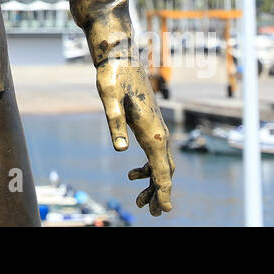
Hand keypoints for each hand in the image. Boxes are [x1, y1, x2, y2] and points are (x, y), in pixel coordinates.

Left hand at [96, 58, 173, 216]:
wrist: (120, 59)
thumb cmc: (113, 77)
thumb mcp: (109, 98)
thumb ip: (115, 123)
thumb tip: (120, 150)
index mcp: (153, 133)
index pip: (161, 170)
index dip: (163, 192)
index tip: (165, 210)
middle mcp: (159, 133)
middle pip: (165, 171)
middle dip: (160, 193)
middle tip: (154, 214)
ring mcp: (156, 129)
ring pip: (161, 164)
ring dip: (154, 184)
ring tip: (142, 203)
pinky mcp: (150, 125)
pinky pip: (154, 154)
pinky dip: (148, 169)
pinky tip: (133, 174)